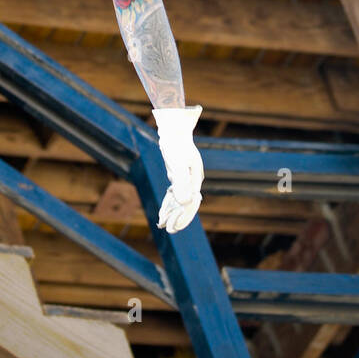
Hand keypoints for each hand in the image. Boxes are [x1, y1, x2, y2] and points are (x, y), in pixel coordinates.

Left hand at [152, 104, 203, 232]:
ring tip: (162, 224)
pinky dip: (169, 202)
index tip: (174, 227)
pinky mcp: (178, 173)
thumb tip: (185, 203)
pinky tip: (162, 211)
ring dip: (172, 212)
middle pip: (187, 203)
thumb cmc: (176, 145)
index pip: (192, 204)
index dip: (183, 217)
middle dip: (178, 217)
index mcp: (196, 178)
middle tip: (168, 230)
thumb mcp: (178, 165)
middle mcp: (193, 179)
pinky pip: (174, 192)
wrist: (174, 128)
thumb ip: (182, 183)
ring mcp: (186, 176)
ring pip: (180, 199)